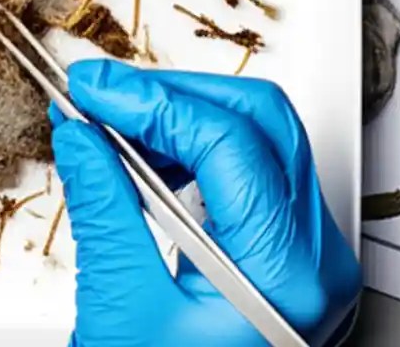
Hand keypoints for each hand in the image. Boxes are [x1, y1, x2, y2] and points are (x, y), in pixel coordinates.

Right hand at [51, 60, 360, 346]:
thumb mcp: (121, 309)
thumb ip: (103, 207)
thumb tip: (83, 134)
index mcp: (286, 277)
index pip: (229, 140)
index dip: (151, 99)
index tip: (93, 89)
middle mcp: (316, 263)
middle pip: (259, 122)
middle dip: (172, 95)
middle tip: (101, 94)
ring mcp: (309, 262)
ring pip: (261, 139)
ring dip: (182, 118)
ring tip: (114, 129)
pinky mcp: (289, 263)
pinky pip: (255, 176)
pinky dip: (197, 153)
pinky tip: (147, 161)